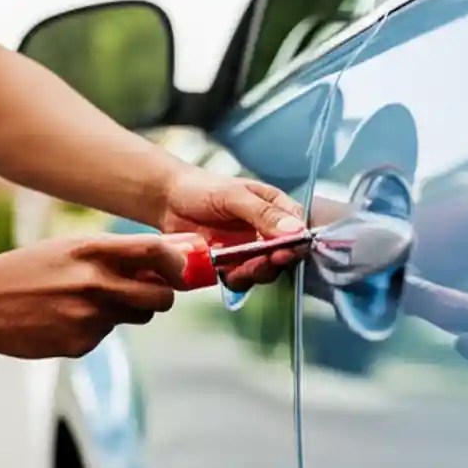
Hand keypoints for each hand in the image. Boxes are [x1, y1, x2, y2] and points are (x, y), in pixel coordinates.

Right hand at [0, 234, 189, 358]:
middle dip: (162, 298)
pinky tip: (61, 320)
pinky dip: (91, 330)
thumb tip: (159, 264)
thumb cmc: (24, 270)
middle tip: (149, 295)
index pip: (157, 252)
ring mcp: (90, 317)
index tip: (179, 271)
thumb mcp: (67, 248)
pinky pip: (104, 336)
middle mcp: (97, 283)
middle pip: (161, 298)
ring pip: (133, 318)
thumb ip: (111, 254)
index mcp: (93, 250)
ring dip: (123, 312)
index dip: (177, 264)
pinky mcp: (81, 344)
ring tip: (83, 303)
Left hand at [158, 169, 306, 290]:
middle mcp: (267, 231)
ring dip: (254, 274)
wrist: (168, 199)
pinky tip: (224, 273)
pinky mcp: (232, 264)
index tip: (284, 252)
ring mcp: (250, 249)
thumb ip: (262, 213)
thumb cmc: (202, 188)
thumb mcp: (233, 196)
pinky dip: (235, 279)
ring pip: (264, 270)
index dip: (295, 244)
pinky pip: (241, 278)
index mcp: (276, 209)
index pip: (298, 230)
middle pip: (283, 255)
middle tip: (258, 263)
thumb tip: (295, 231)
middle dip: (272, 263)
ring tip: (238, 269)